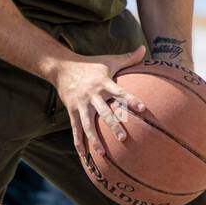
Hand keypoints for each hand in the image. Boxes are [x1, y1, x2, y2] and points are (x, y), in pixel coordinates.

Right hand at [51, 45, 147, 161]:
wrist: (61, 67)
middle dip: (113, 125)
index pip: (119, 92)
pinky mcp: (72, 111)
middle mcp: (92, 95)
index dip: (131, 99)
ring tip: (103, 153)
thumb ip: (128, 58)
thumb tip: (144, 48)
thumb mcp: (108, 60)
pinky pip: (75, 129)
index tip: (143, 108)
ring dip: (94, 139)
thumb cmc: (89, 65)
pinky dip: (79, 143)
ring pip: (88, 125)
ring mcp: (80, 105)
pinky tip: (84, 156)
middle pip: (104, 112)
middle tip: (123, 138)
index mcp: (103, 83)